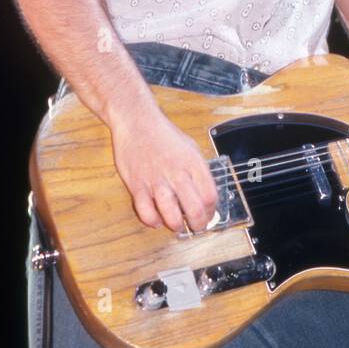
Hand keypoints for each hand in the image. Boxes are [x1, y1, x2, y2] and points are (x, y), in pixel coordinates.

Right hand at [111, 107, 218, 232]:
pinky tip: (157, 219)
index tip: (209, 214)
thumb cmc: (164, 135)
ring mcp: (156, 180)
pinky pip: (147, 213)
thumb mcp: (190, 148)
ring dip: (176, 226)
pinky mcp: (137, 185)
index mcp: (193, 163)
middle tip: (196, 226)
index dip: (212, 211)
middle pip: (195, 210)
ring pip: (172, 216)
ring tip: (177, 225)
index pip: (210, 196)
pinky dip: (153, 221)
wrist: (137, 121)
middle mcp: (177, 173)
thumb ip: (198, 171)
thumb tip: (206, 196)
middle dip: (198, 225)